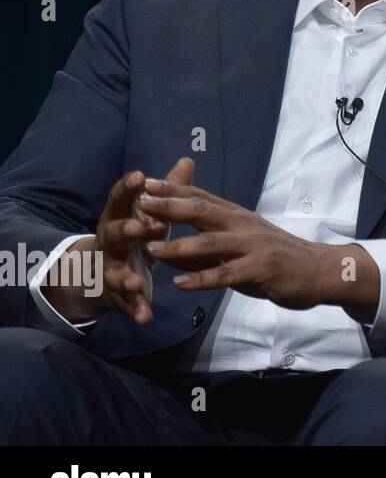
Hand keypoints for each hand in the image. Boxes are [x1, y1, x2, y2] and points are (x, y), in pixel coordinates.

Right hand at [44, 157, 192, 325]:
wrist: (104, 274)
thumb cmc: (136, 235)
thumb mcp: (151, 213)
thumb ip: (168, 191)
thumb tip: (188, 159)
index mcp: (118, 219)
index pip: (120, 201)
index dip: (127, 189)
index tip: (140, 176)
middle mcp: (110, 244)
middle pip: (114, 235)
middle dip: (126, 231)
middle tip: (140, 227)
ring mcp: (112, 271)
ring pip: (116, 273)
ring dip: (126, 277)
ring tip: (137, 282)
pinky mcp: (119, 296)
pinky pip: (127, 305)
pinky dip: (136, 310)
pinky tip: (146, 317)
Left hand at [137, 179, 371, 313]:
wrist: (318, 270)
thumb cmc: (276, 258)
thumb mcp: (241, 246)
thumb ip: (207, 246)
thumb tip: (170, 248)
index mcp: (237, 216)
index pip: (202, 197)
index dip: (174, 189)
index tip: (145, 181)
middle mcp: (243, 225)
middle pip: (203, 211)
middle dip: (171, 206)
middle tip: (141, 202)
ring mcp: (253, 246)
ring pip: (211, 243)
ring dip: (179, 245)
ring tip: (151, 249)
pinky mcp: (260, 269)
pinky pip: (226, 274)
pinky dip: (202, 278)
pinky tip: (180, 284)